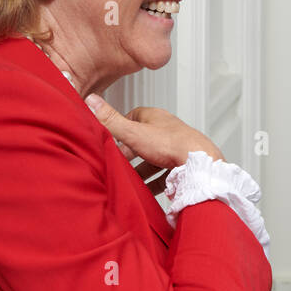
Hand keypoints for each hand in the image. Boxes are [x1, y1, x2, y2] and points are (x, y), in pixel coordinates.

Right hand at [85, 94, 222, 172]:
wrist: (200, 165)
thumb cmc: (171, 145)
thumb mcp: (133, 132)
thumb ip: (111, 120)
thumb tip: (91, 101)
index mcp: (155, 117)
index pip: (133, 116)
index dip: (120, 128)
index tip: (110, 140)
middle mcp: (166, 130)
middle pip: (142, 140)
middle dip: (129, 153)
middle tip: (118, 162)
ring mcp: (176, 147)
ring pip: (154, 158)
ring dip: (141, 170)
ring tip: (130, 180)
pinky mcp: (183, 164)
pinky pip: (165, 174)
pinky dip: (155, 182)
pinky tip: (147, 190)